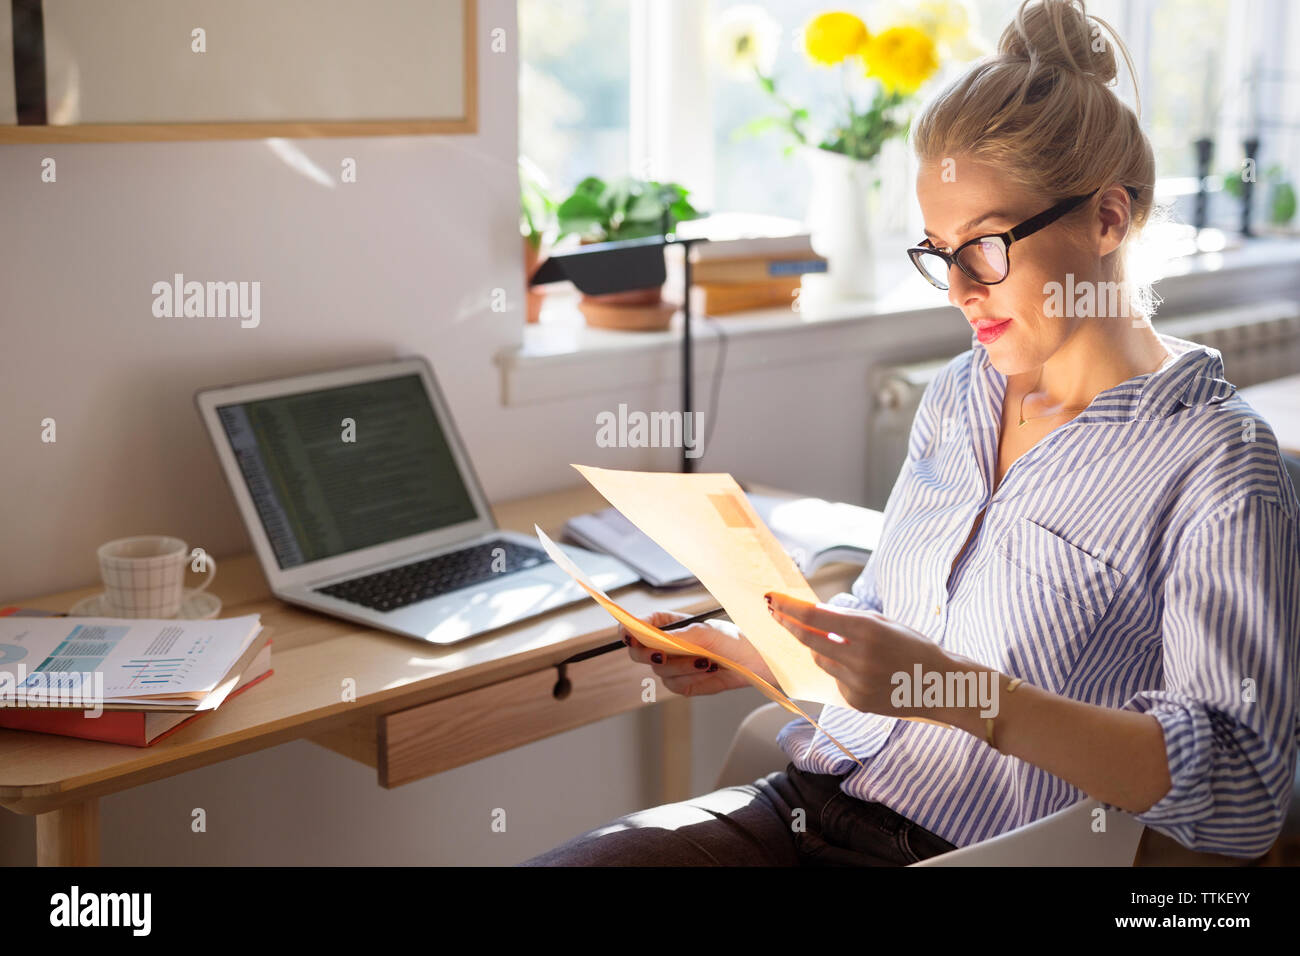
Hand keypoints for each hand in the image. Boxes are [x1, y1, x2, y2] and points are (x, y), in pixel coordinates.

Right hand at [619, 610, 776, 696]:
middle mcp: (667, 645)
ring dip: (682, 668)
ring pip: (659, 673)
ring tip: (707, 661)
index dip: (628, 630)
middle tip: (663, 655)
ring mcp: (674, 666)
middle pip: (639, 653)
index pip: (637, 626)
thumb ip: (676, 636)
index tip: (630, 636)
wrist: (758, 662)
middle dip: (652, 655)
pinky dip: (690, 680)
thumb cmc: (735, 639)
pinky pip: (674, 686)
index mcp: (668, 625)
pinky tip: (709, 671)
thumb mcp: (706, 632)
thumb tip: (650, 638)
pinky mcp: (684, 684)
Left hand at [764, 592, 970, 719]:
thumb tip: (813, 613)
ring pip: (820, 661)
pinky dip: (840, 670)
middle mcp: (859, 658)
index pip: (814, 618)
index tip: (773, 600)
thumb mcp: (883, 623)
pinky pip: (835, 680)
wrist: (940, 685)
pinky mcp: (857, 701)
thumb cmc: (913, 647)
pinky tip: (865, 671)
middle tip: (776, 614)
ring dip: (821, 649)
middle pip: (807, 640)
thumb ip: (848, 618)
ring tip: (844, 646)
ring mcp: (857, 683)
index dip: (790, 608)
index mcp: (867, 631)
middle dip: (789, 625)